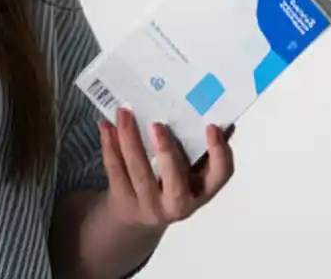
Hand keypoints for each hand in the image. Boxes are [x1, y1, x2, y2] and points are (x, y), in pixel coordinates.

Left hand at [98, 107, 234, 229]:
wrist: (136, 216)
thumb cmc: (169, 184)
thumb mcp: (189, 173)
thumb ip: (202, 150)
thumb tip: (223, 122)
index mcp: (201, 192)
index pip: (220, 175)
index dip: (219, 153)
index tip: (211, 127)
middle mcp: (178, 204)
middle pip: (174, 180)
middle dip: (166, 152)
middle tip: (157, 124)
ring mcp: (149, 205)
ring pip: (138, 171)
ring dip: (130, 140)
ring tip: (124, 114)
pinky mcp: (123, 200)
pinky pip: (115, 170)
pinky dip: (109, 145)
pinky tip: (107, 126)